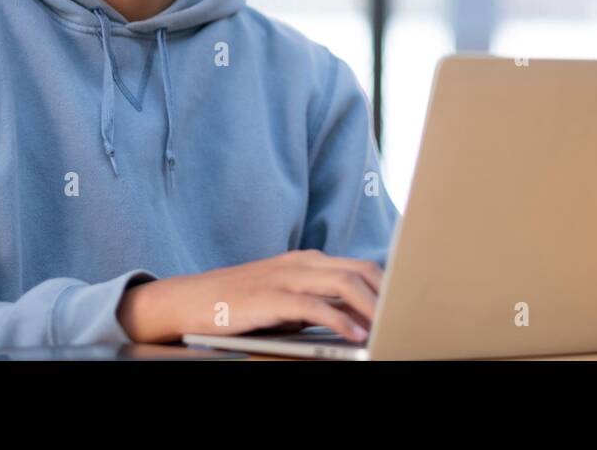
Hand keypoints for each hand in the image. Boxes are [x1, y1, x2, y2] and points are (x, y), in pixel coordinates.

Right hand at [118, 249, 381, 343]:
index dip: (386, 287)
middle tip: (402, 319)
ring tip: (385, 328)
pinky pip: (314, 306)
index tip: (404, 308)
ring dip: (371, 308)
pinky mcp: (270, 297)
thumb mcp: (286, 299)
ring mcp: (286, 277)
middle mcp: (302, 262)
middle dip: (386, 296)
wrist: (192, 300)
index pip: (361, 267)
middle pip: (361, 271)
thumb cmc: (241, 304)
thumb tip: (358, 319)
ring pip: (344, 284)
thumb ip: (320, 302)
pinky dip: (339, 320)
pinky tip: (352, 336)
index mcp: (309, 260)